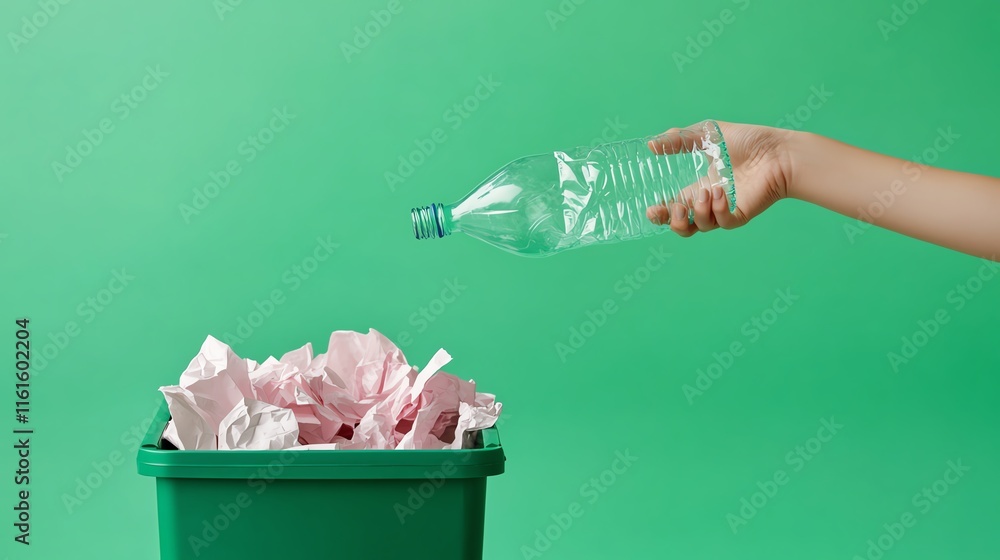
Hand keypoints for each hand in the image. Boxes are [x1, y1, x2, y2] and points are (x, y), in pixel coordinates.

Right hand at [645, 120, 791, 236]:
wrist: (778, 150)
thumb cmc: (748, 141)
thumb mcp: (707, 135)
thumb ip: (679, 139)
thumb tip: (651, 144)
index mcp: (699, 186)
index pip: (674, 207)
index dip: (661, 213)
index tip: (652, 209)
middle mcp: (710, 202)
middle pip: (683, 227)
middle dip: (673, 222)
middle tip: (674, 208)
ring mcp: (725, 210)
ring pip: (700, 227)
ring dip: (697, 212)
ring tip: (706, 192)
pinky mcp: (740, 214)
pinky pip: (723, 222)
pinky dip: (718, 210)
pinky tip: (722, 192)